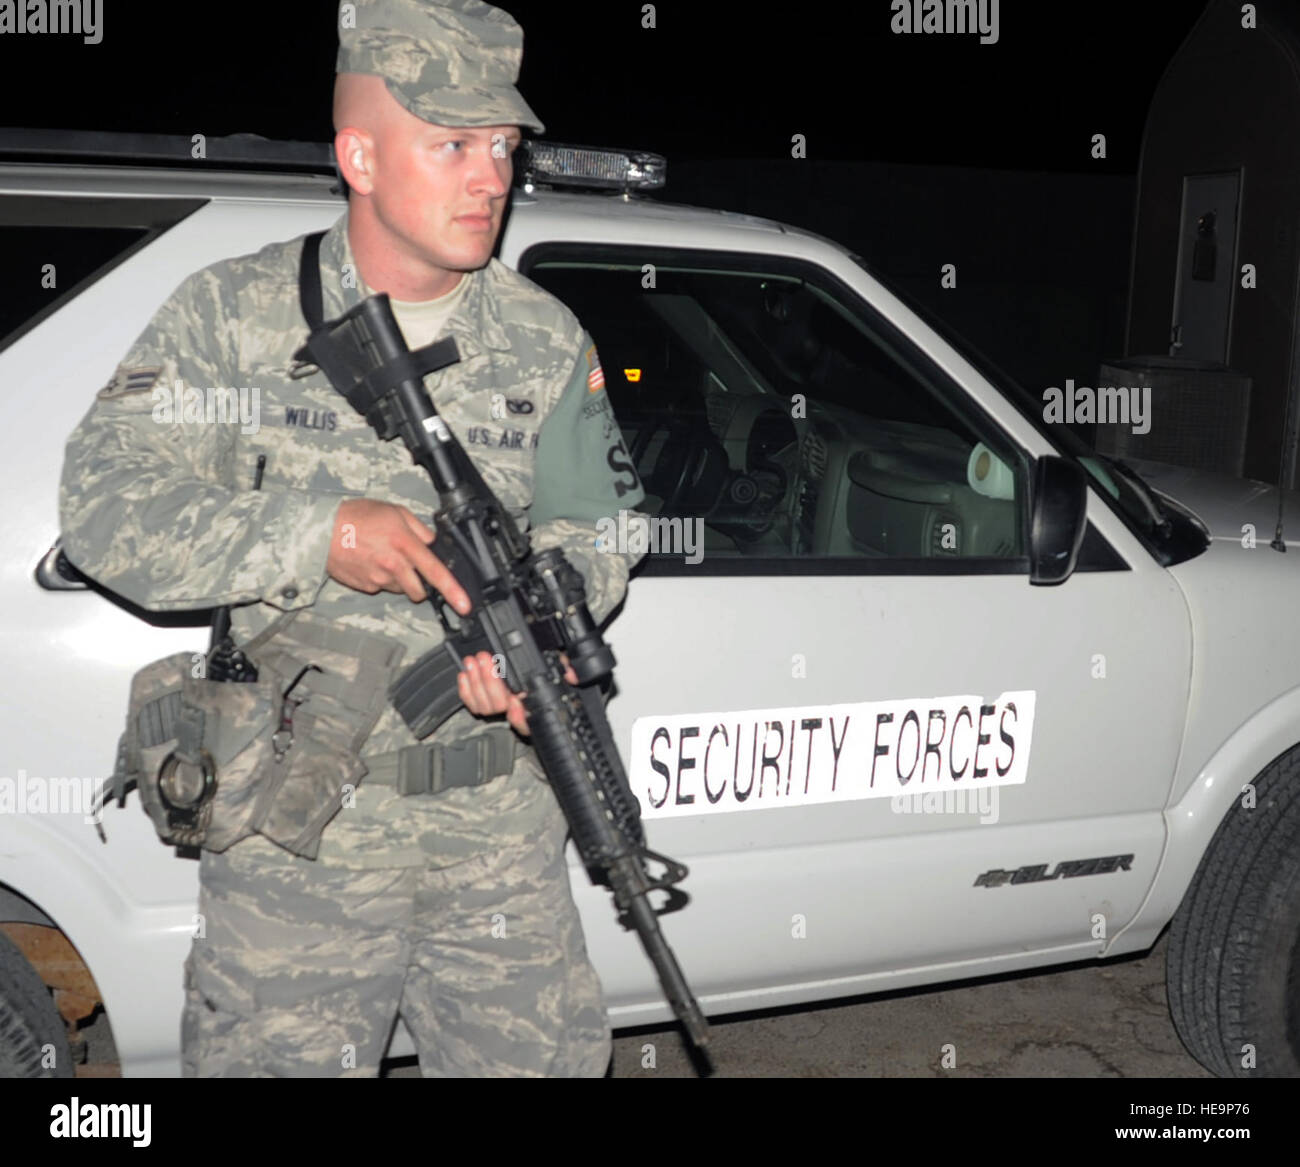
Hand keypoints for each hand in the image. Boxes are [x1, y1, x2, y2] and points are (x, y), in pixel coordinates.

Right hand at [327, 499, 469, 610]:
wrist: (321, 529)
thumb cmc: (357, 516)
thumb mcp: (394, 511)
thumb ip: (419, 529)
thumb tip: (433, 543)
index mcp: (404, 544)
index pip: (435, 572)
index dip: (453, 590)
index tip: (464, 605)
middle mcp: (392, 565)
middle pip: (419, 591)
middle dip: (421, 586)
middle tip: (410, 567)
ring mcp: (377, 579)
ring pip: (400, 589)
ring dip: (399, 580)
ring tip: (384, 558)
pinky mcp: (365, 586)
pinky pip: (381, 588)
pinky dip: (381, 579)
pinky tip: (371, 562)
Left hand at [459, 652, 580, 736]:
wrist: (510, 664)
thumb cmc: (538, 669)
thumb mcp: (555, 664)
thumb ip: (565, 668)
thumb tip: (572, 674)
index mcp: (533, 705)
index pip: (529, 722)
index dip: (520, 715)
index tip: (516, 698)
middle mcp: (515, 710)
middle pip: (500, 706)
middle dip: (490, 681)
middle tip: (486, 659)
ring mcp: (497, 707)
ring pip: (483, 706)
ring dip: (475, 681)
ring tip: (473, 660)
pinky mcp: (481, 703)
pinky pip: (471, 705)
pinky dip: (465, 690)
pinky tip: (464, 675)